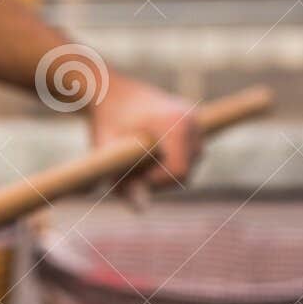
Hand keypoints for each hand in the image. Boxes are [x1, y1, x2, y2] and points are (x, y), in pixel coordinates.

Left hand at [88, 74, 201, 199]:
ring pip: (187, 166)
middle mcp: (193, 122)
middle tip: (126, 172)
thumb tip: (142, 210)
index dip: (154, 184)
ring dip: (161, 172)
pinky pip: (186, 156)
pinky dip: (166, 162)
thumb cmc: (106, 123)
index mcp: (176, 125)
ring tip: (132, 163)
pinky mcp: (193, 125)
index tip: (131, 179)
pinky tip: (145, 155)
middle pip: (185, 172)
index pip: (179, 172)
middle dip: (156, 180)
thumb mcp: (108, 155)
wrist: (111, 93)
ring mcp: (196, 122)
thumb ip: (124, 183)